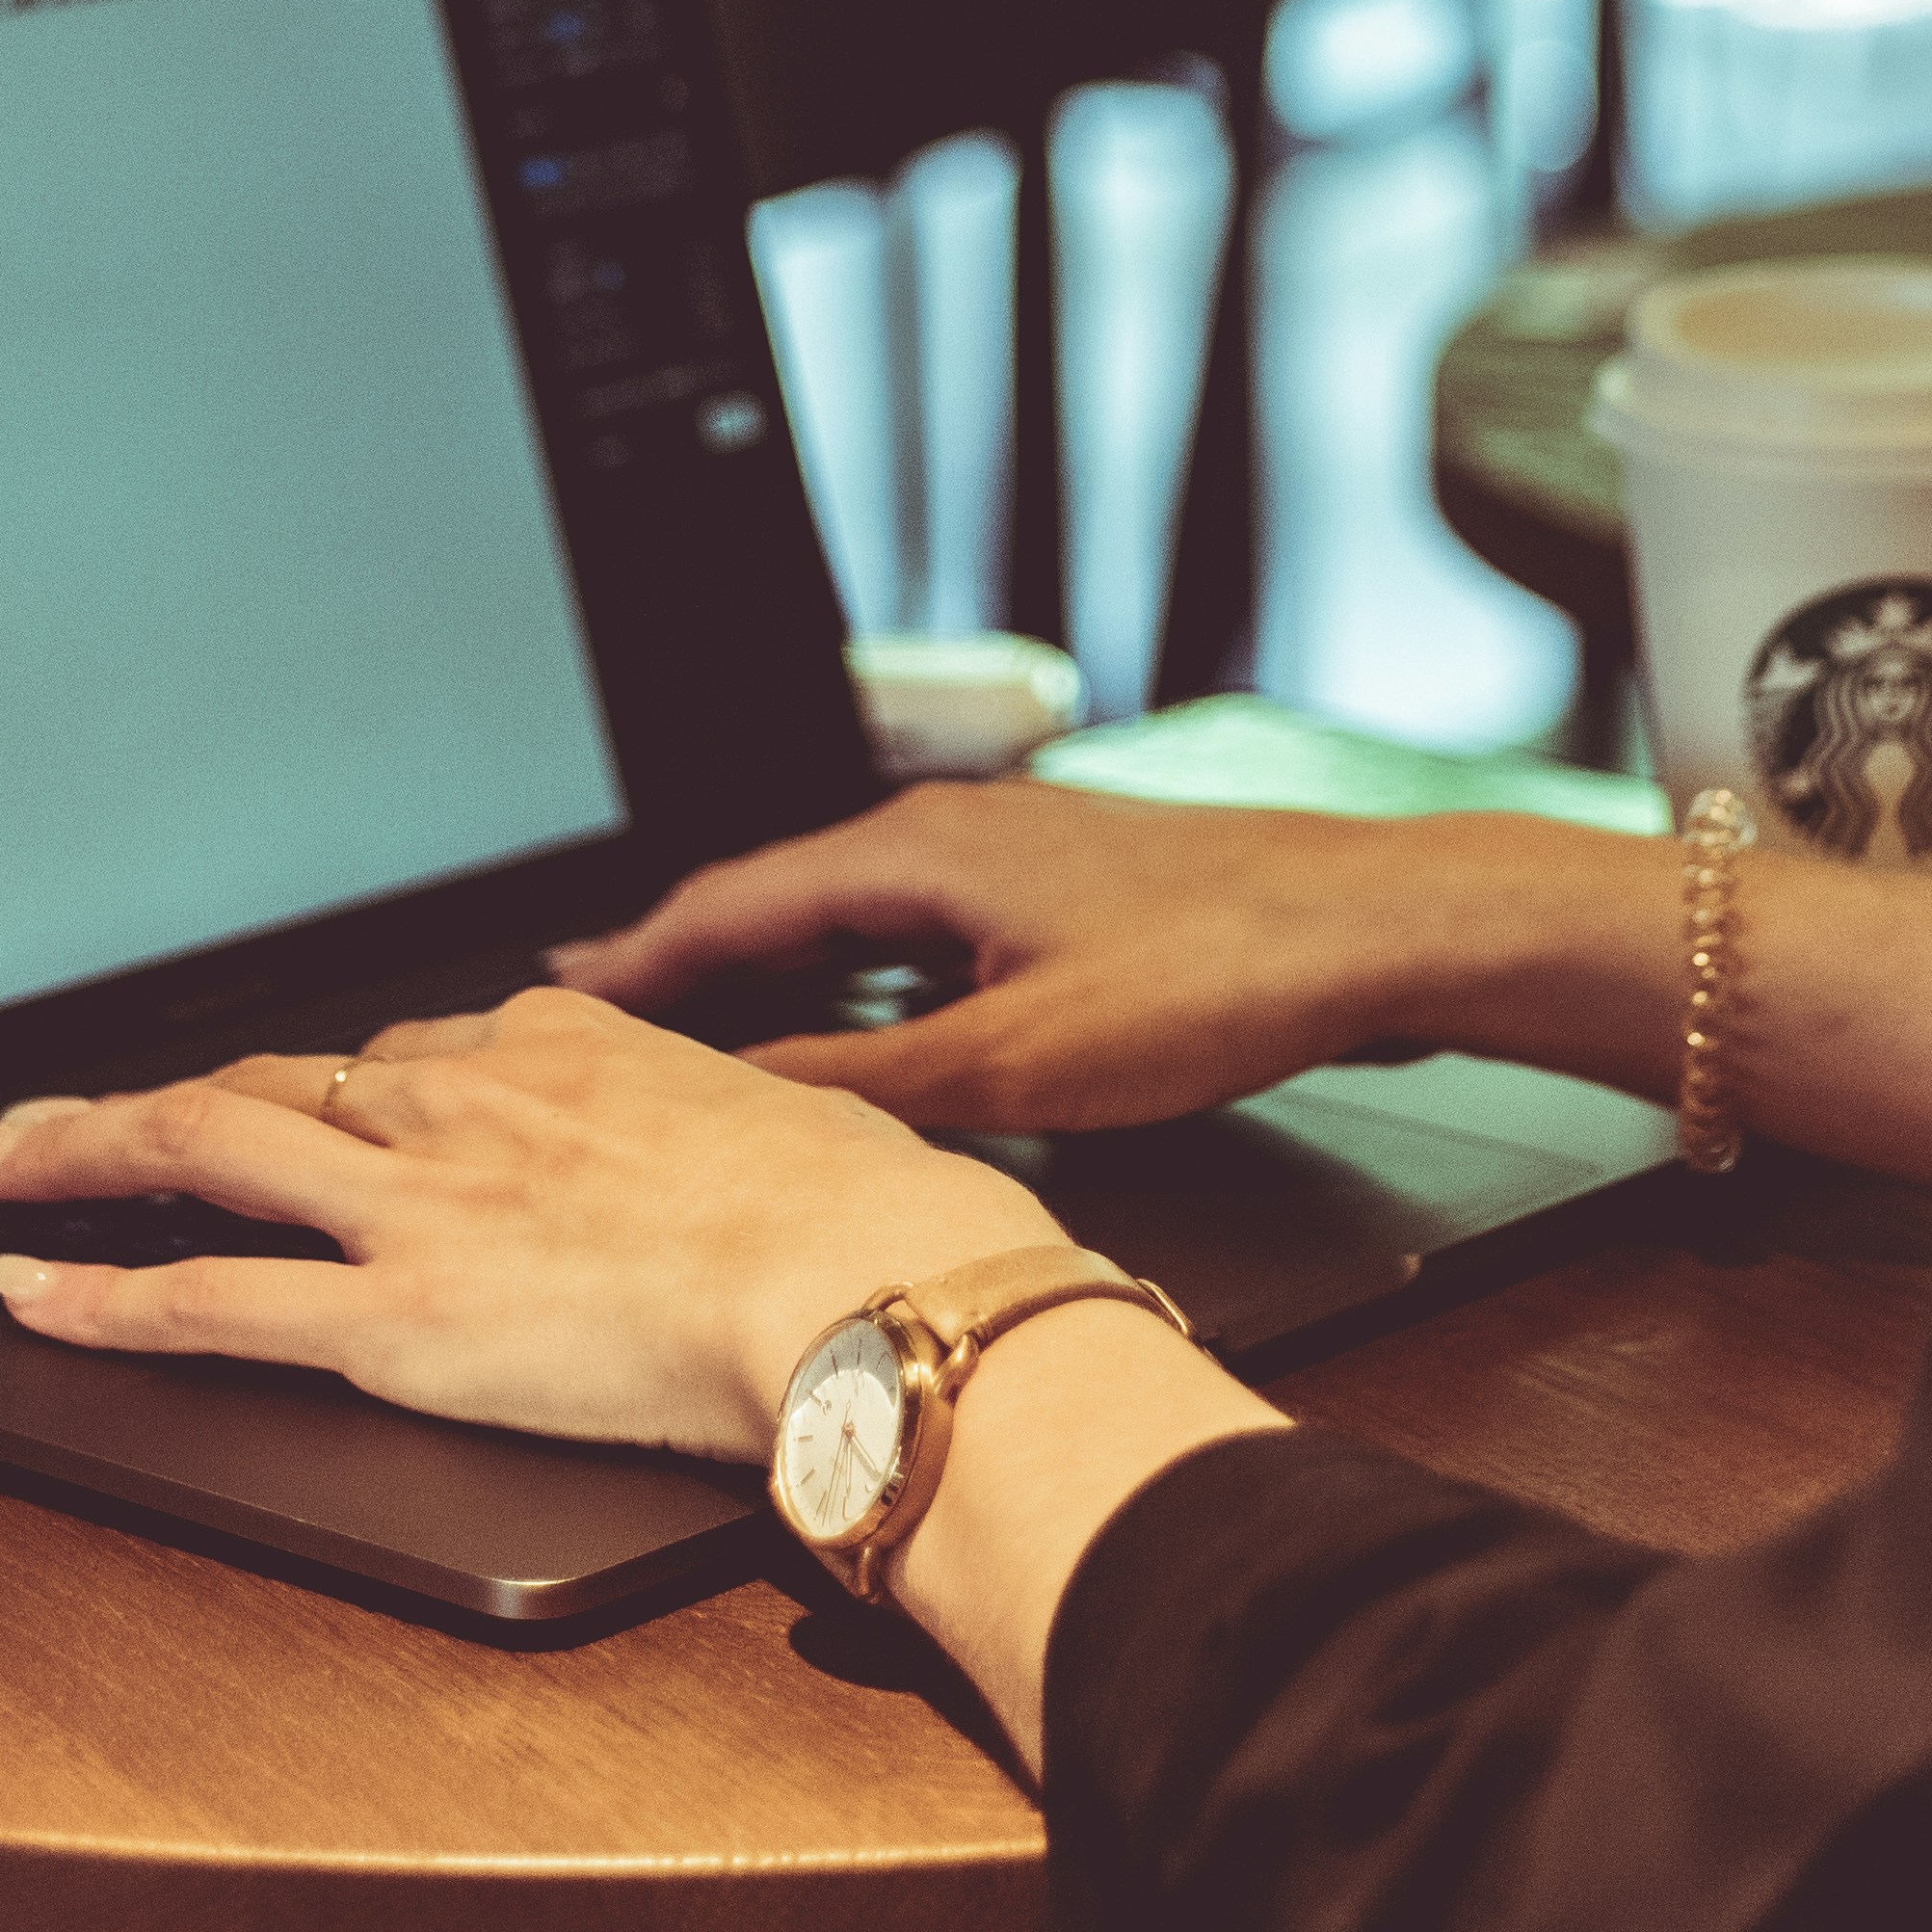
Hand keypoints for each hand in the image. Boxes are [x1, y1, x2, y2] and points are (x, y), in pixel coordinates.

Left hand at [0, 991, 1059, 1458]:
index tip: (285, 1117)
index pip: (404, 1062)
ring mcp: (418, 1206)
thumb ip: (709, 1137)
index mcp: (563, 1050)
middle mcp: (466, 1103)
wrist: (862, 1276)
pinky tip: (31, 1297)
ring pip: (202, 1148)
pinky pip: (213, 1302)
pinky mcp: (396, 1318)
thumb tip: (737, 1166)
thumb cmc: (860, 1216)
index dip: (324, 1097)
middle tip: (46, 1114)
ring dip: (79, 1155)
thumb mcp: (777, 1126)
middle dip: (142, 1099)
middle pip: (264, 1079)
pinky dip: (104, 1299)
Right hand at [552, 780, 1597, 1131]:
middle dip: (688, 959)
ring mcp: (1014, 856)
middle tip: (599, 1014)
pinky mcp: (1067, 892)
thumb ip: (871, 1081)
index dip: (638, 958)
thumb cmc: (1219, 978)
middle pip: (783, 897)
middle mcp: (956, 831)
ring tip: (701, 1025)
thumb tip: (745, 1100)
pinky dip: (859, 976)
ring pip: (853, 914)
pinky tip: (864, 1027)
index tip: (556, 996)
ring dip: (776, 970)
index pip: (734, 901)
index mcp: (922, 847)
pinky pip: (918, 929)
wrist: (1376, 932)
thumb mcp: (1018, 1061)